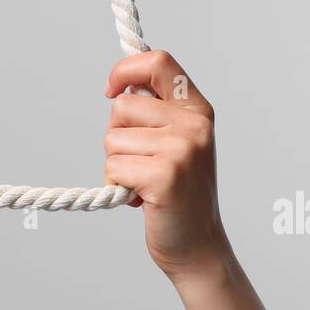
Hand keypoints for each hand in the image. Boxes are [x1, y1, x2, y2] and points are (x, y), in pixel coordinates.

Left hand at [103, 50, 227, 279]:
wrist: (198, 246)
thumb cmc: (178, 193)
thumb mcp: (177, 142)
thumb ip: (156, 113)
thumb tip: (119, 88)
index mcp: (198, 109)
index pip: (158, 62)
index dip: (125, 70)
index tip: (110, 90)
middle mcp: (195, 125)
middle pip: (122, 106)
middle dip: (117, 136)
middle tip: (140, 163)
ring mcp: (182, 149)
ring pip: (112, 139)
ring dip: (116, 165)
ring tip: (143, 183)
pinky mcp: (165, 176)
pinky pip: (112, 166)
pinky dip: (115, 186)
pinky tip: (140, 199)